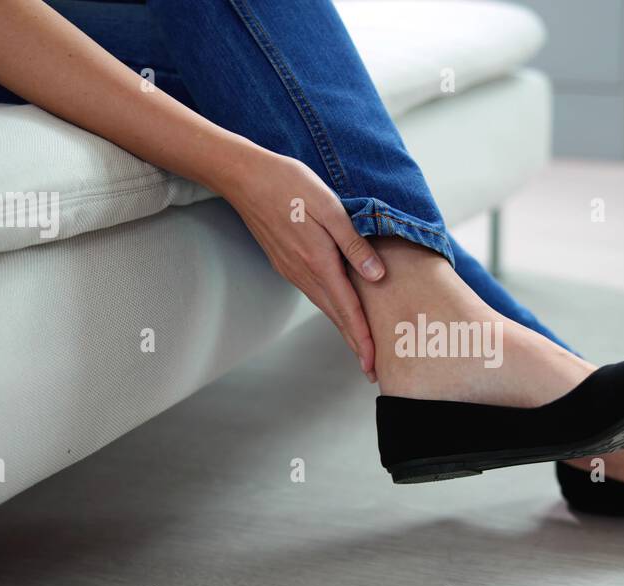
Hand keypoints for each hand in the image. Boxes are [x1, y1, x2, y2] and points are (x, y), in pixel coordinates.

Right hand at [220, 144, 384, 381]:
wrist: (246, 178)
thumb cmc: (292, 186)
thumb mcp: (331, 209)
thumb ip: (355, 245)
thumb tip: (377, 277)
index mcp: (319, 262)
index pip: (347, 309)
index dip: (362, 338)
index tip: (372, 363)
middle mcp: (304, 273)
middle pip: (336, 316)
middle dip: (354, 343)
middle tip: (372, 369)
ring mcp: (292, 270)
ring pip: (324, 306)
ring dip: (343, 328)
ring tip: (360, 346)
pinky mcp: (285, 263)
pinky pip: (314, 292)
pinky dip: (330, 308)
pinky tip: (338, 311)